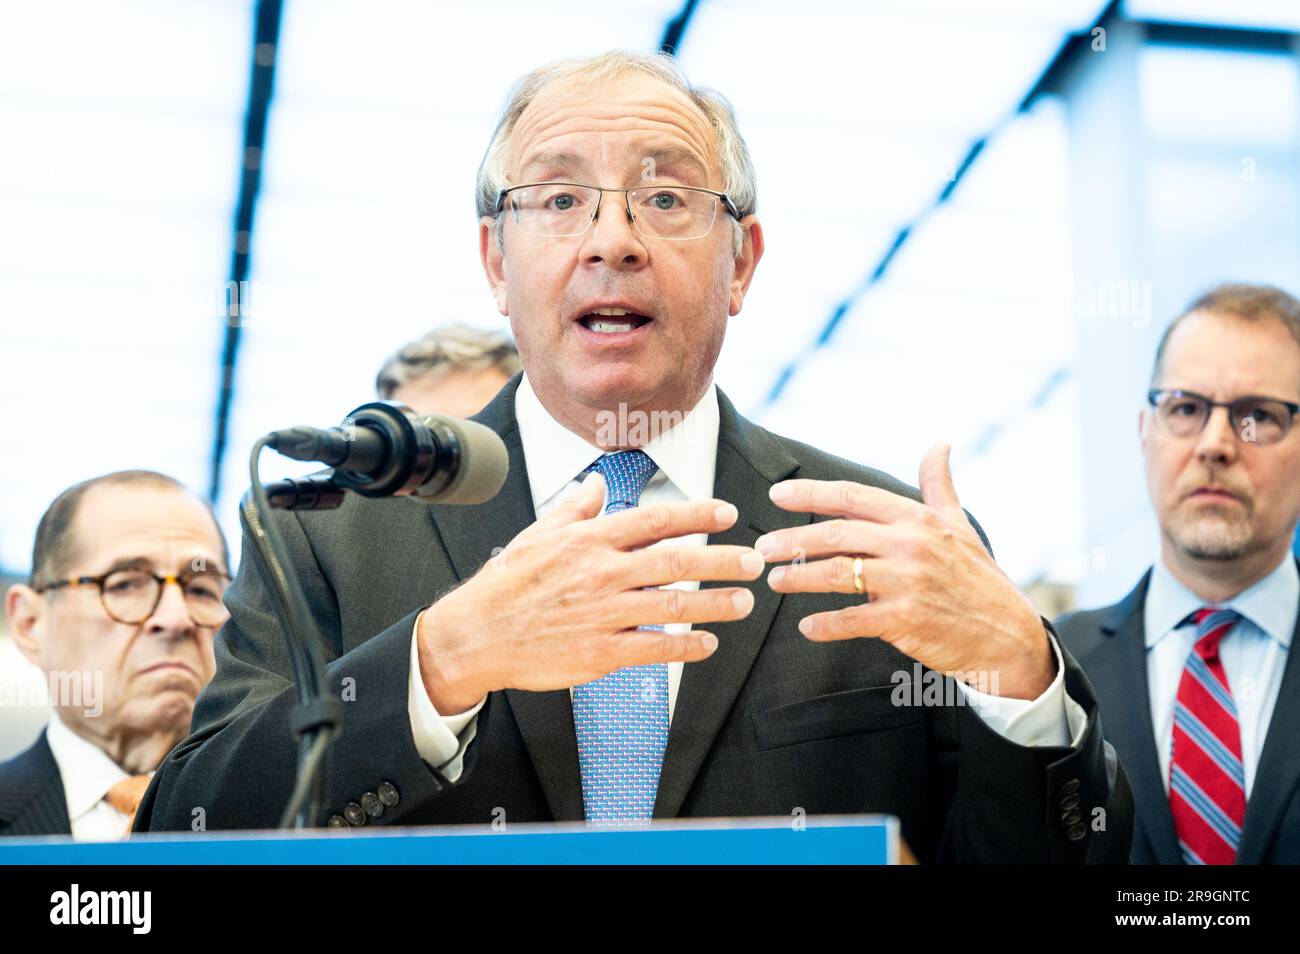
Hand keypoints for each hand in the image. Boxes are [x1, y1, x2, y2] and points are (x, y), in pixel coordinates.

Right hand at [416, 472, 763, 713]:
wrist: (476, 635)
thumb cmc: (509, 583)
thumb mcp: (539, 533)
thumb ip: (576, 508)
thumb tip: (598, 483)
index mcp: (589, 539)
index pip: (655, 520)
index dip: (697, 515)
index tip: (728, 514)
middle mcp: (601, 572)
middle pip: (675, 561)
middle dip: (722, 560)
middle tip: (754, 561)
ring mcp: (602, 614)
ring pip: (673, 606)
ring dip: (715, 604)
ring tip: (744, 602)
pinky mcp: (599, 653)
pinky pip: (654, 650)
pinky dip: (686, 648)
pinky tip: (709, 644)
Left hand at [756, 443, 1053, 699]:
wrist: (1008, 635)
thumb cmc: (977, 577)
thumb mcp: (959, 525)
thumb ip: (938, 485)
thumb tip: (940, 443)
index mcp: (917, 518)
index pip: (853, 497)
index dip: (811, 494)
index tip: (776, 495)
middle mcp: (911, 545)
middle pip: (836, 533)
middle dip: (792, 539)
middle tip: (762, 549)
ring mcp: (908, 582)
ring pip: (835, 574)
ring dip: (798, 577)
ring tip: (775, 581)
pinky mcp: (906, 621)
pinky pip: (852, 619)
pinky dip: (825, 624)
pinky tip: (807, 626)